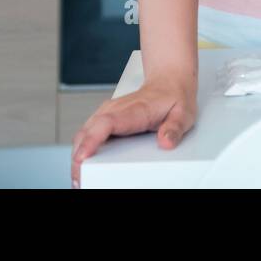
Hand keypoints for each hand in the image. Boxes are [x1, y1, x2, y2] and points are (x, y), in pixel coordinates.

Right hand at [70, 74, 195, 187]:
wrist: (168, 82)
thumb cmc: (173, 99)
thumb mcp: (183, 114)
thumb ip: (175, 128)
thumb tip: (166, 142)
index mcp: (134, 110)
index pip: (106, 123)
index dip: (91, 140)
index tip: (82, 157)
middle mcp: (115, 110)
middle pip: (88, 131)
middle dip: (79, 156)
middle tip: (79, 179)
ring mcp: (107, 113)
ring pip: (83, 133)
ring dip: (77, 154)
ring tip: (78, 177)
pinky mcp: (104, 118)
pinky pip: (86, 133)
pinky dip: (80, 148)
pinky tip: (82, 164)